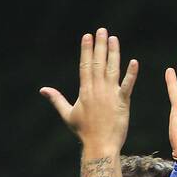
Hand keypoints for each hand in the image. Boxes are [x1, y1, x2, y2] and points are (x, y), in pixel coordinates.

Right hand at [40, 28, 138, 152]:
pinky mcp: (122, 102)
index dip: (86, 49)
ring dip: (113, 53)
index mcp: (85, 91)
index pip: (85, 65)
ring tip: (113, 38)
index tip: (87, 36)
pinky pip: (127, 85)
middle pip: (98, 63)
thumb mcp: (68, 115)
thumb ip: (57, 99)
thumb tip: (42, 90)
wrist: (100, 146)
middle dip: (100, 45)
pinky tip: (134, 61)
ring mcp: (110, 95)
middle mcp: (97, 89)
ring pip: (112, 69)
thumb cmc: (84, 132)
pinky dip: (131, 74)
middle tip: (102, 30)